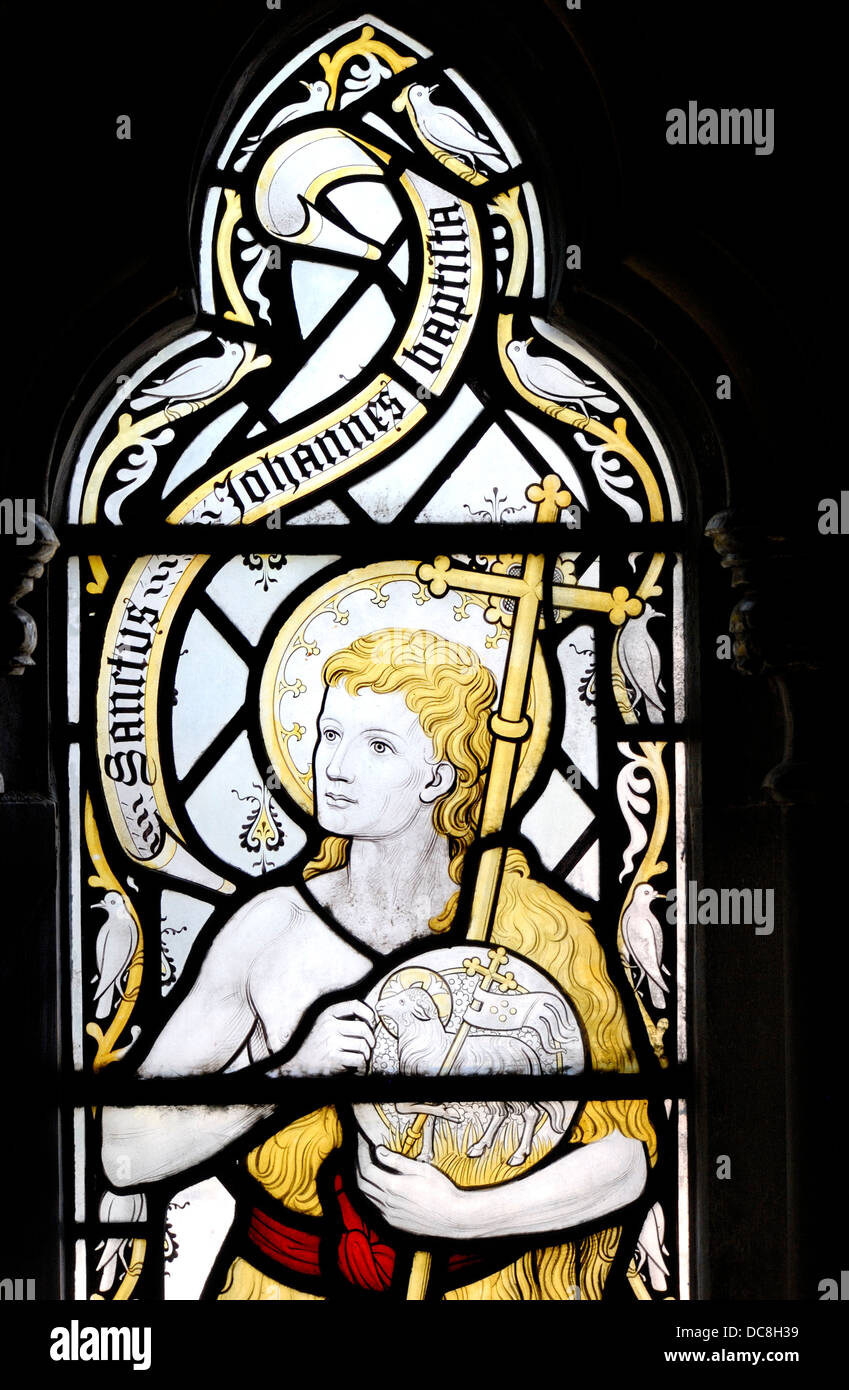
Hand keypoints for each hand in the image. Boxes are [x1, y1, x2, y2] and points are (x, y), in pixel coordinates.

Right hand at [284, 1000, 375, 1075]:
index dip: (368, 1013)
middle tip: (370, 1045)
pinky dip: (361, 1064)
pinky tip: (356, 1065)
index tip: (371, 1022)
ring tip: (363, 1057)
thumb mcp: (323, 1023)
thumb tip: (368, 1017)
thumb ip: (341, 1017)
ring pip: (362, 1045)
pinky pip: (358, 1059)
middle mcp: (329, 1026)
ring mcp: (330, 1042)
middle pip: (363, 1028)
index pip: (354, 1005)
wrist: (297, 1063)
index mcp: (328, 1014)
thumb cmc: (315, 1043)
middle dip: (371, 1039)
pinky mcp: (333, 1059)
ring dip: (366, 1054)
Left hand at [357, 1135, 477, 1238]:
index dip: (361, 1155)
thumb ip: (397, 1161)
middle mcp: (387, 1203)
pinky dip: (373, 1194)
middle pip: (362, 1184)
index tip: (364, 1144)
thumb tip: (379, 1151)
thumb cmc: (441, 1191)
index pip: (366, 1170)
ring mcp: (390, 1215)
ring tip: (369, 1167)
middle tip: (362, 1153)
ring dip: (365, 1181)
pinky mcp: (395, 1222)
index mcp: (393, 1187)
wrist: (454, 1217)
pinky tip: (380, 1187)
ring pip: (368, 1196)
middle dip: (359, 1166)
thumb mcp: (421, 1169)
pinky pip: (377, 1207)